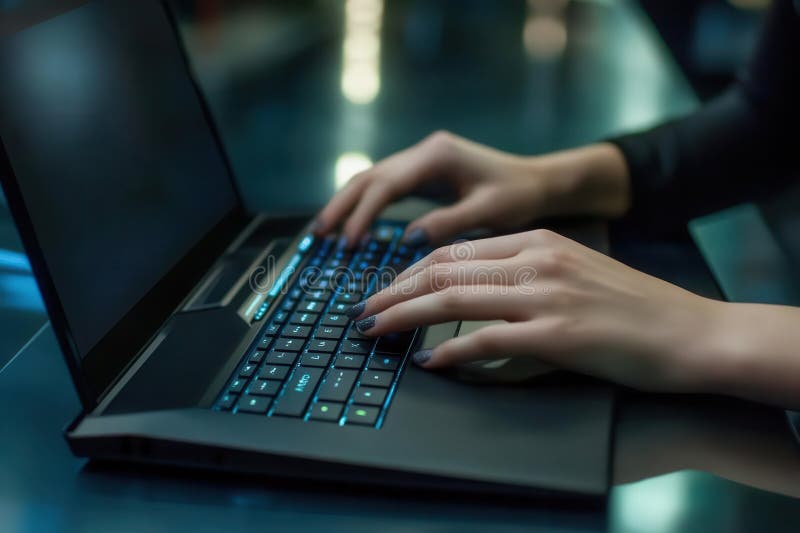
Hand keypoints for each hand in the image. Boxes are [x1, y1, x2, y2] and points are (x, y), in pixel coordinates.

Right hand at [314, 131, 629, 247]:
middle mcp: (424, 152)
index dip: (363, 214)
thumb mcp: (489, 212)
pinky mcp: (424, 172)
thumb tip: (409, 241)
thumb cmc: (520, 195)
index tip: (348, 244)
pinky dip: (365, 205)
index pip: (387, 185)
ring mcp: (422, 160)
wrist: (540, 180)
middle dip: (341, 206)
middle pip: (369, 177)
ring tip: (324, 232)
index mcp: (436, 156)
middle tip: (318, 236)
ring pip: (372, 179)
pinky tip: (352, 225)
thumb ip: (448, 223)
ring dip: (347, 204)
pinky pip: (385, 187)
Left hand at [347, 229, 721, 393]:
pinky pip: (487, 340)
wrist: (690, 332)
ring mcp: (546, 295)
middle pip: (442, 270)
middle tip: (362, 313)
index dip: (408, 272)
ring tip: (375, 332)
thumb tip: (469, 295)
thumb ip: (522, 275)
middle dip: (392, 292)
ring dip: (405, 317)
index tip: (383, 291)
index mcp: (537, 240)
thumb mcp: (572, 271)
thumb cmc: (632, 308)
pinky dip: (451, 350)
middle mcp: (536, 260)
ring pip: (454, 299)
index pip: (453, 251)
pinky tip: (430, 361)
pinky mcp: (558, 334)